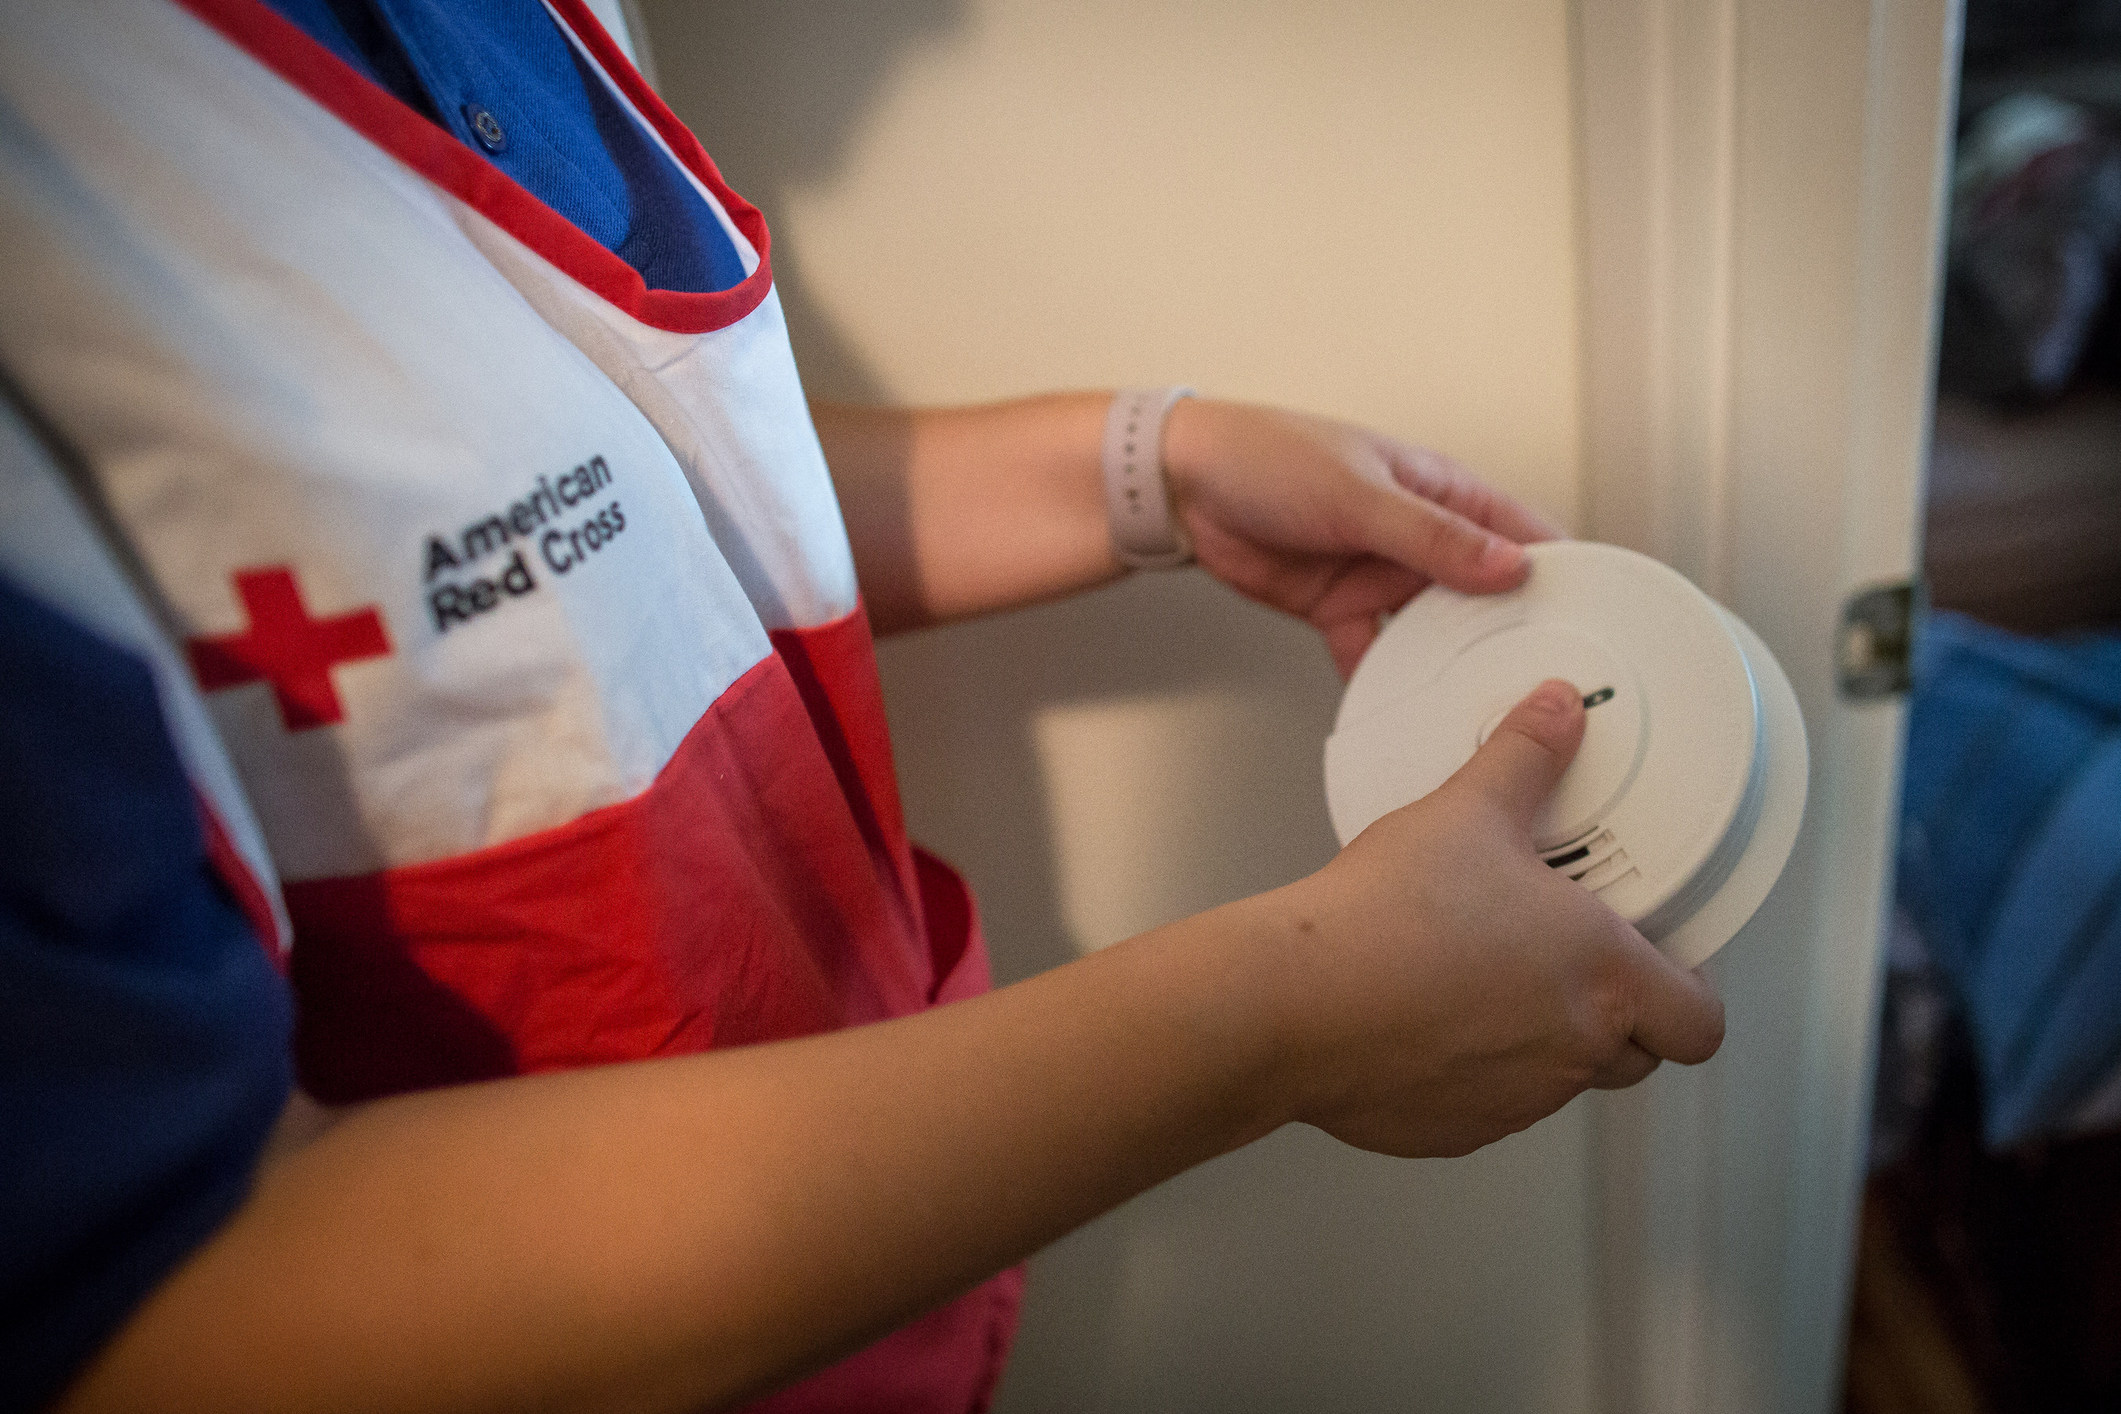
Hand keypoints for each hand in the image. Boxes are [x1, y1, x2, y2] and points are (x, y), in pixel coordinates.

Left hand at [1161, 399, 1560, 677]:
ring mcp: (1382, 576)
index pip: (1523, 534)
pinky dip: (1386, 683)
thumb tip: (1507, 566)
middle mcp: (1421, 539)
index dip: (1562, 573)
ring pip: (1433, 633)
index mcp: (1443, 493)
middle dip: (1512, 636)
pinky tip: (1401, 714)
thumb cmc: (1269, 454)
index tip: (1598, 617)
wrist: (1184, 484)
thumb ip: (1431, 536)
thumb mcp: (1360, 492)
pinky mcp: (1341, 608)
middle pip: (1485, 595)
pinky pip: (1374, 654)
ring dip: (1450, 667)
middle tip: (1541, 685)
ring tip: (1478, 710)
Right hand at [1253, 681, 1724, 1157]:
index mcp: (1604, 976)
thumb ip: (1525, 756)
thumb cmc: (1387, 917)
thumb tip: (1556, 710)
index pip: (1701, 1020)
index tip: (1664, 958)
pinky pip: (1487, 1103)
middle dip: (1618, 1015)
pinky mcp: (1455, 1131)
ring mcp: (1516, 1101)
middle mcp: (1573, 1050)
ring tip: (1482, 979)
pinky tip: (1425, 1019)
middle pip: (1637, 1055)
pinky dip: (1471, 1070)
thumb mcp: (1466, 811)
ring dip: (1541, 1040)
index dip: (1692, 991)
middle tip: (1569, 959)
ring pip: (1558, 1079)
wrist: (1295, 1000)